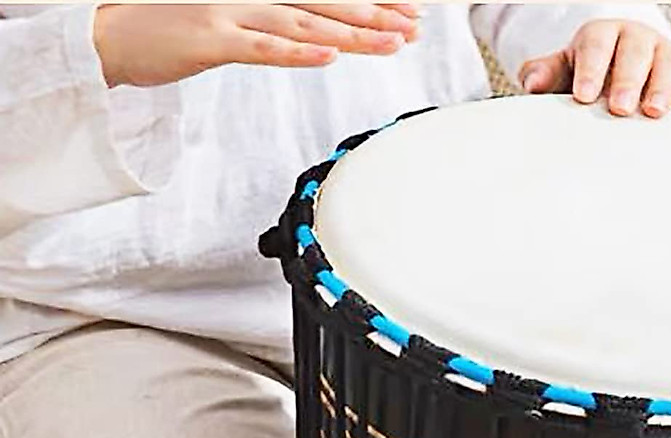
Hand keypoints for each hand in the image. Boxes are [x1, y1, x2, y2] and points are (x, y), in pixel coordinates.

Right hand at [93, 3, 419, 88]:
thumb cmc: (173, 30)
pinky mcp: (212, 40)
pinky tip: (330, 55)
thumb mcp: (233, 22)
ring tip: (393, 42)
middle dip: (375, 15)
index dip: (368, 3)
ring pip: (304, 23)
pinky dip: (298, 52)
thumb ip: (276, 27)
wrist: (112, 33)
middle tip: (416, 26)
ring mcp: (231, 12)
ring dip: (352, 34)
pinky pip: (262, 47)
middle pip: (324, 3)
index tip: (408, 14)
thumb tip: (322, 39)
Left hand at [519, 20, 670, 117]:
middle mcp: (638, 39)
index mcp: (603, 36)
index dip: (591, 68)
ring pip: (669, 63)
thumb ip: (548, 75)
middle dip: (628, 80)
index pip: (596, 45)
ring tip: (654, 112)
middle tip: (620, 108)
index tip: (583, 96)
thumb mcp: (568, 71)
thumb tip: (531, 84)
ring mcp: (667, 54)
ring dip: (663, 87)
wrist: (625, 74)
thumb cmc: (594, 76)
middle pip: (635, 52)